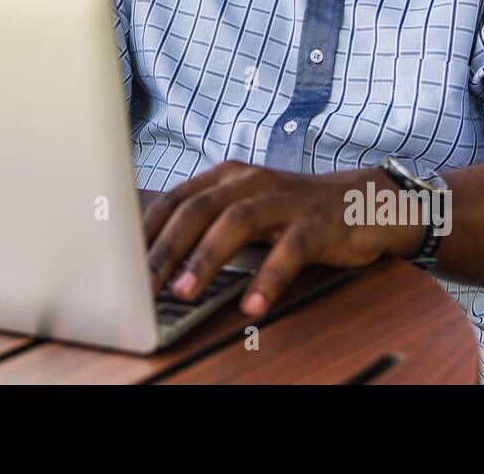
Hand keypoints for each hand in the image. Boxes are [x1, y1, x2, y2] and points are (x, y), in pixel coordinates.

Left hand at [142, 161, 417, 316]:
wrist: (365, 201)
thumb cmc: (294, 212)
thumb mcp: (246, 210)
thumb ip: (207, 226)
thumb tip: (155, 259)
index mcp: (226, 177)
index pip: (173, 200)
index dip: (144, 232)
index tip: (118, 264)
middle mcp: (249, 181)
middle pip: (196, 209)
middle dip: (163, 249)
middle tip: (140, 285)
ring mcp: (284, 199)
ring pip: (236, 223)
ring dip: (204, 258)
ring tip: (183, 292)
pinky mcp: (316, 223)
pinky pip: (289, 251)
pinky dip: (267, 279)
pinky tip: (252, 305)